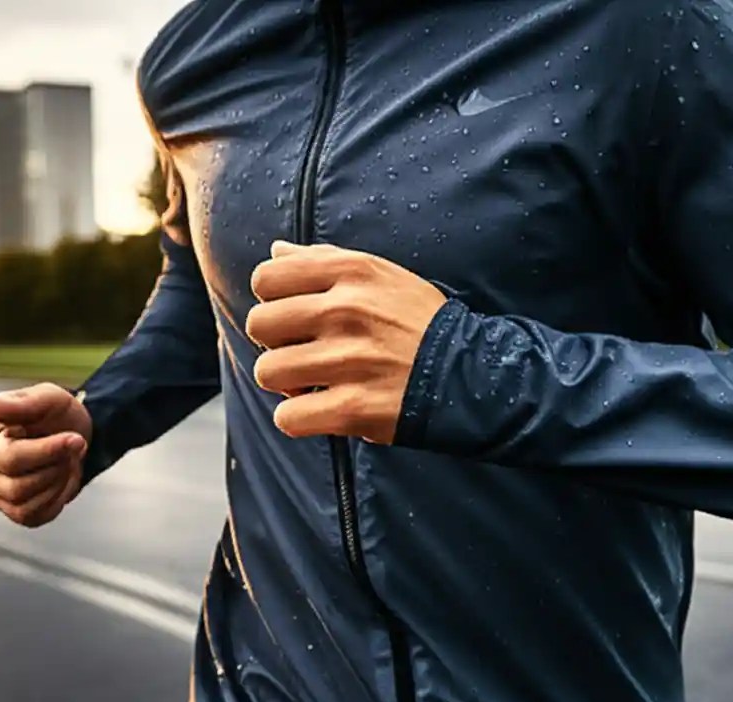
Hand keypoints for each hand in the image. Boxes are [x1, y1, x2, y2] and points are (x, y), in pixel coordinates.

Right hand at [0, 382, 92, 527]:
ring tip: (66, 461)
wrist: (73, 433)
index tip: (75, 438)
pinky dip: (54, 499)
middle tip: (76, 447)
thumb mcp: (50, 398)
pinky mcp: (10, 507)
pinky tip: (61, 479)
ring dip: (56, 482)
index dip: (50, 451)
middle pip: (16, 484)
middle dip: (55, 468)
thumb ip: (24, 403)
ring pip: (22, 502)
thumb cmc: (56, 413)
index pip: (11, 456)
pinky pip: (30, 516)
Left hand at [247, 241, 447, 443]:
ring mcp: (350, 360)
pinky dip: (299, 418)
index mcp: (352, 272)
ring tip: (313, 382)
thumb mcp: (382, 276)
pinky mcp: (353, 408)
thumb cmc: (420, 324)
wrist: (473, 375)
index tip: (294, 317)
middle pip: (260, 324)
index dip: (272, 301)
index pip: (266, 277)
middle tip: (303, 353)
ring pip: (267, 371)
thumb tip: (276, 252)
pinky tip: (321, 409)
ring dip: (286, 383)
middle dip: (276, 343)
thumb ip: (325, 261)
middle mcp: (347, 310)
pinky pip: (288, 416)